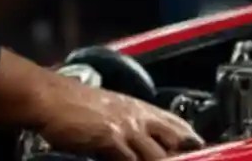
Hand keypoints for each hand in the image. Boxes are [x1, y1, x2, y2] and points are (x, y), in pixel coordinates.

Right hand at [34, 79, 203, 159]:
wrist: (49, 97)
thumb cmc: (73, 104)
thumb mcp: (108, 109)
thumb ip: (127, 124)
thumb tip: (139, 143)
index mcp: (138, 108)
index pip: (176, 124)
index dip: (191, 139)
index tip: (202, 148)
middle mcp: (137, 116)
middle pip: (175, 139)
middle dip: (185, 155)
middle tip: (197, 159)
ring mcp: (125, 128)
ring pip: (157, 155)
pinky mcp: (109, 139)